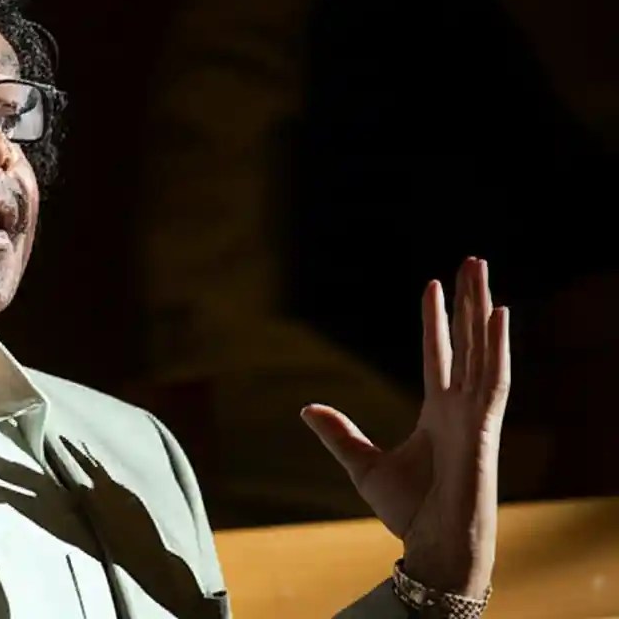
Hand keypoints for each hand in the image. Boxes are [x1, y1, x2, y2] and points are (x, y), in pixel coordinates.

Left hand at [302, 257, 509, 596]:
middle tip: (472, 261)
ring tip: (480, 270)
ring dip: (482, 308)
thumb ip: (339, 434)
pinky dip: (497, 347)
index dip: (438, 321)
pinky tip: (497, 313)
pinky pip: (494, 379)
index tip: (435, 285)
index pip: (438, 354)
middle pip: (466, 341)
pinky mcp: (484, 427)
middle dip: (468, 301)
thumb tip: (307, 408)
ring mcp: (476, 414)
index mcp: (438, 413)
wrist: (433, 545)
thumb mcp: (362, 465)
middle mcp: (461, 407)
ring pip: (482, 349)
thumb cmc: (408, 511)